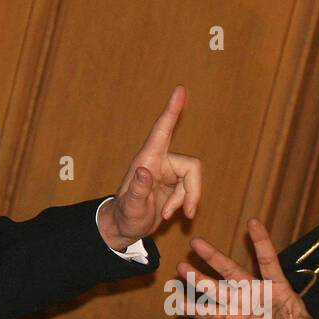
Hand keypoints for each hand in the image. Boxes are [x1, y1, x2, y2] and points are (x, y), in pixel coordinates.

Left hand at [98, 85, 202, 250]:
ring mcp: (169, 174)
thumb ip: (137, 191)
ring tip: (168, 215)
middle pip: (192, 167)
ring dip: (186, 200)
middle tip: (185, 212)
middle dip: (191, 192)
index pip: (162, 131)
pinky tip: (173, 215)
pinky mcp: (175, 186)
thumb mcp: (130, 208)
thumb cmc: (125, 216)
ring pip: (194, 181)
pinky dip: (186, 204)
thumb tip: (144, 171)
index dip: (172, 111)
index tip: (179, 90)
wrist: (125, 228)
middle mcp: (160, 163)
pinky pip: (192, 190)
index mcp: (148, 160)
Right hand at [178, 218, 318, 318]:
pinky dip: (197, 310)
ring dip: (198, 279)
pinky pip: (211, 314)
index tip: (253, 222)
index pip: (268, 261)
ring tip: (181, 267)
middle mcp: (253, 290)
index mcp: (276, 287)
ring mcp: (239, 303)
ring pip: (216, 289)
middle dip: (214, 257)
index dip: (261, 242)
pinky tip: (181, 305)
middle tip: (196, 242)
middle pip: (232, 270)